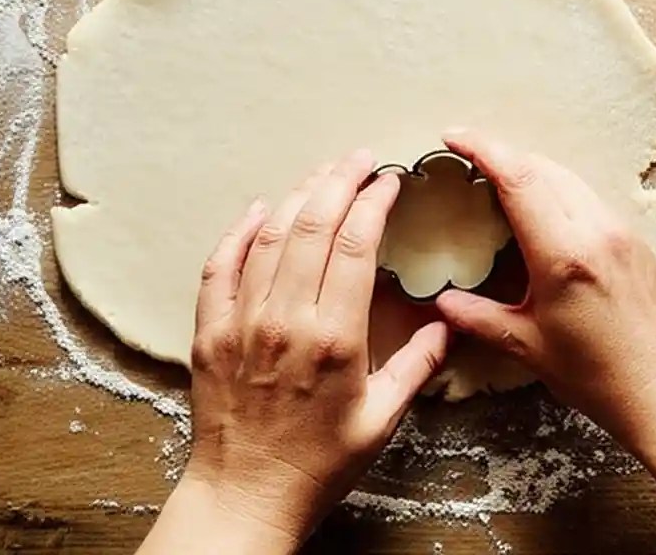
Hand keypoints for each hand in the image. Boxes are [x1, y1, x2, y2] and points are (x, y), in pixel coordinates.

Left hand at [140, 150, 448, 553]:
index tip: (388, 182)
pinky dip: (238, 232)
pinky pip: (219, 267)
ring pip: (268, 237)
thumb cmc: (318, 465)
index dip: (372, 203)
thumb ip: (416, 366)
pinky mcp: (209, 333)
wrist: (248, 495)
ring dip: (296, 196)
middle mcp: (285, 321)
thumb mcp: (382, 420)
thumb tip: (445, 326)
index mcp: (334, 338)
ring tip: (322, 173)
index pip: (353, 245)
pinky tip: (258, 210)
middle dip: (338, 181)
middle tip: (359, 159)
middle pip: (311, 226)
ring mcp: (242, 323)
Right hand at [433, 131, 655, 553]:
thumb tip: (443, 302)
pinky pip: (592, 201)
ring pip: (571, 181)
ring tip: (502, 184)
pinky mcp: (639, 245)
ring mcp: (623, 234)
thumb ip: (481, 318)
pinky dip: (560, 194)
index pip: (519, 178)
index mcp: (565, 253)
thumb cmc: (600, 378)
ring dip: (534, 172)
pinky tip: (545, 216)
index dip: (483, 148)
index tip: (453, 135)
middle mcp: (598, 231)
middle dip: (504, 155)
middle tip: (469, 159)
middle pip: (544, 168)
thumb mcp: (530, 348)